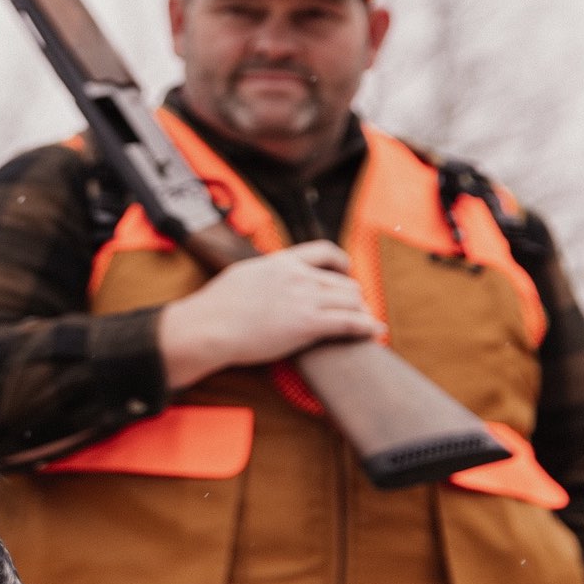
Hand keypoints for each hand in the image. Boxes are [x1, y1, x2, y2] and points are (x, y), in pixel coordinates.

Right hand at [158, 240, 384, 389]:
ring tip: (366, 322)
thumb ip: (263, 274)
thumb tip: (264, 276)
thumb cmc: (216, 308)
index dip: (342, 263)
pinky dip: (367, 326)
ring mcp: (304, 299)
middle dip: (353, 296)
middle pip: (343, 281)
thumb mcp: (242, 275)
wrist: (208, 327)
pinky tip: (376, 332)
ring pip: (352, 300)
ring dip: (361, 312)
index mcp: (280, 262)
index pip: (324, 252)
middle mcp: (296, 276)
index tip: (346, 273)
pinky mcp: (308, 324)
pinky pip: (350, 322)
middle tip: (355, 309)